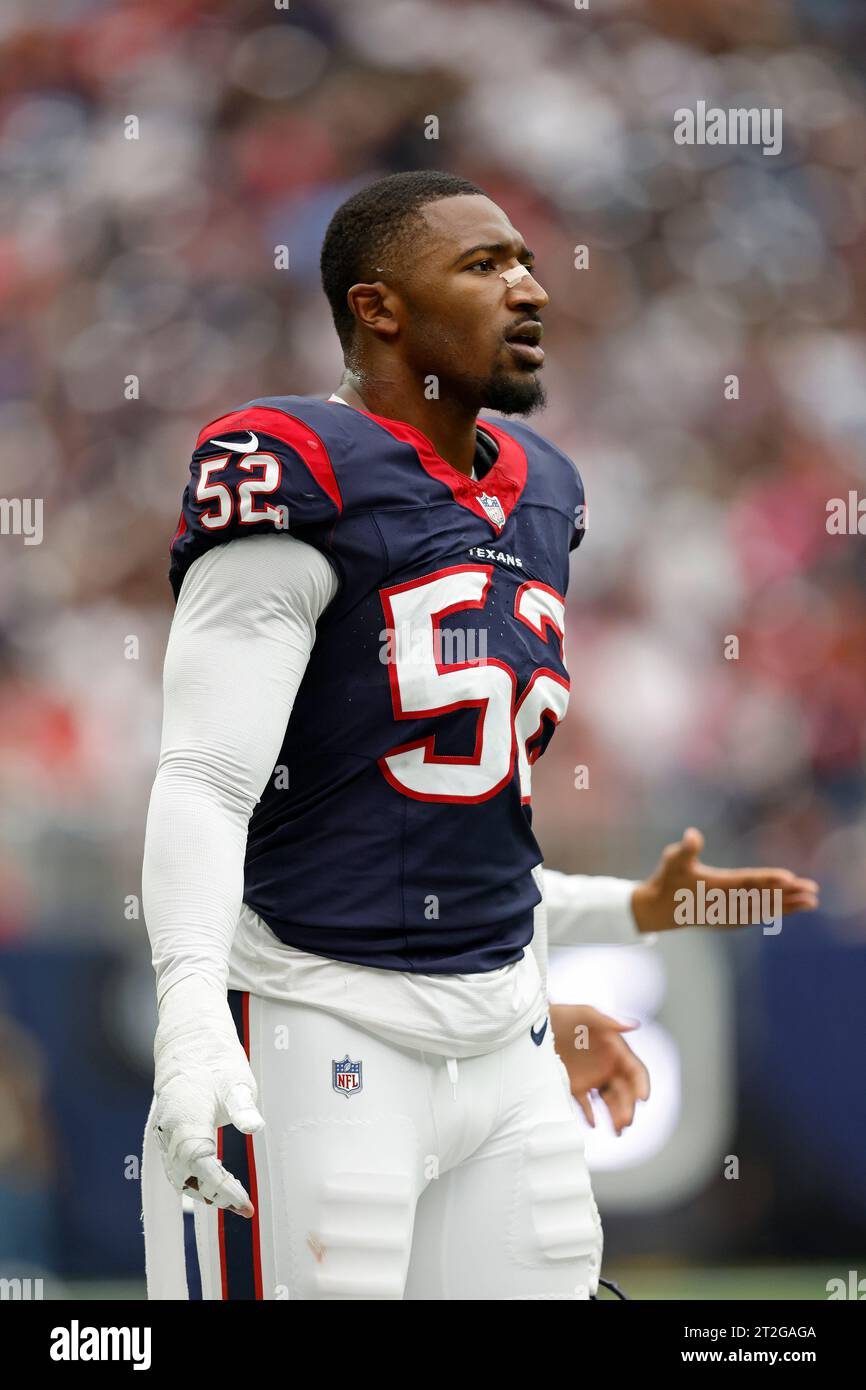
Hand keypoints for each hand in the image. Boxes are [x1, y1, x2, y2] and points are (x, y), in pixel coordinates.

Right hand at [152, 976, 264, 1216]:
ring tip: (233, 1200)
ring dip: (202, 1190)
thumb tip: (256, 1127)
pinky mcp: (167, 1132)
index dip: (221, 1187)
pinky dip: (193, 1179)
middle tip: (244, 1205)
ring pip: (178, 1174)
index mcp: (186, 1118)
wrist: (189, 1039)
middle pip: (186, 1176)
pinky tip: (214, 1184)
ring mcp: (165, 1132)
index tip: (244, 1202)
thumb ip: (243, 1106)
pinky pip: (175, 1164)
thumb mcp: (236, 1079)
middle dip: (214, 1195)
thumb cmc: (215, 1059)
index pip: (201, 1165)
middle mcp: (169, 1130)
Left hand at [550, 1004, 649, 1134]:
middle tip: (625, 1120)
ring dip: (615, 1115)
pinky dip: (590, 1115)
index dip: (641, 1084)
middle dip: (628, 1107)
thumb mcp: (584, 1014)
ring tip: (616, 1130)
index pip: (635, 1070)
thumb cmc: (562, 1014)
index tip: (642, 1098)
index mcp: (614, 1049)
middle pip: (624, 1090)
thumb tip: (633, 1025)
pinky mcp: (575, 1086)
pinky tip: (592, 1123)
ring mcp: (592, 1077)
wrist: (534, 1023)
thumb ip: (608, 1021)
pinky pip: (586, 1104)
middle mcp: (606, 1065)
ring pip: (610, 1100)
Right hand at [631, 827, 818, 933]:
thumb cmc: (667, 881)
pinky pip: (757, 915)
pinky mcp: (729, 920)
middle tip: (814, 891)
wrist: (658, 911)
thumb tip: (692, 834)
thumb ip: (685, 849)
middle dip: (789, 895)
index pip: (748, 881)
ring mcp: (729, 914)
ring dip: (788, 906)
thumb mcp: (672, 860)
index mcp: (716, 887)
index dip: (768, 880)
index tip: (789, 878)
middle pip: (764, 898)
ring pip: (765, 909)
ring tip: (811, 901)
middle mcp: (727, 903)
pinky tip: (788, 909)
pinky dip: (774, 912)